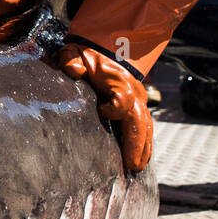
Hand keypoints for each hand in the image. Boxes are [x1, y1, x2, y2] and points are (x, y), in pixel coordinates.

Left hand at [59, 42, 152, 172]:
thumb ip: (72, 60)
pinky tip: (141, 161)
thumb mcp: (75, 52)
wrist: (104, 49)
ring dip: (143, 148)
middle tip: (131, 166)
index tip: (101, 111)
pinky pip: (145, 128)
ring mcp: (138, 101)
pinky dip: (145, 145)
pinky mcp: (137, 108)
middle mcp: (134, 92)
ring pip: (146, 127)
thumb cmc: (86, 55)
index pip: (124, 99)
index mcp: (119, 81)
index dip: (115, 108)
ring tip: (137, 169)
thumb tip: (74, 71)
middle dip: (137, 144)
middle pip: (139, 121)